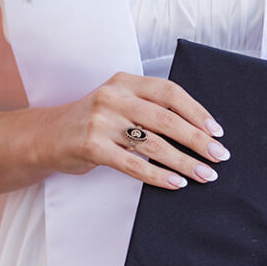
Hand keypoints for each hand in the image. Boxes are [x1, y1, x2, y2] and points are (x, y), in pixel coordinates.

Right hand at [56, 73, 229, 188]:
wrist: (47, 136)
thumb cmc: (93, 121)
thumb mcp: (118, 102)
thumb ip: (148, 107)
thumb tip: (197, 129)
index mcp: (125, 81)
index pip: (169, 92)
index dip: (196, 111)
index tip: (216, 131)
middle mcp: (114, 97)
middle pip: (166, 119)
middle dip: (197, 140)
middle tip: (219, 156)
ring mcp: (101, 122)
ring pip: (153, 144)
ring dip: (184, 162)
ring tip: (205, 174)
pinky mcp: (92, 147)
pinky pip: (133, 165)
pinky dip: (158, 176)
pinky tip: (176, 183)